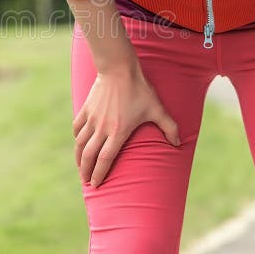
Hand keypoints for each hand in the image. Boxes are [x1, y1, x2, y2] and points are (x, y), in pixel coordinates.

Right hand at [72, 61, 180, 187]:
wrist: (118, 69)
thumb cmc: (139, 89)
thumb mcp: (157, 108)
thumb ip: (170, 127)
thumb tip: (178, 143)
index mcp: (118, 132)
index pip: (105, 159)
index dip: (99, 174)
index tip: (97, 184)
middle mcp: (102, 128)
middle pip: (88, 155)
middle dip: (86, 171)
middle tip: (86, 182)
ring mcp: (92, 119)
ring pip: (80, 143)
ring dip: (78, 158)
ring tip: (80, 167)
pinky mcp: (86, 109)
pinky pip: (77, 127)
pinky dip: (76, 137)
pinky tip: (78, 142)